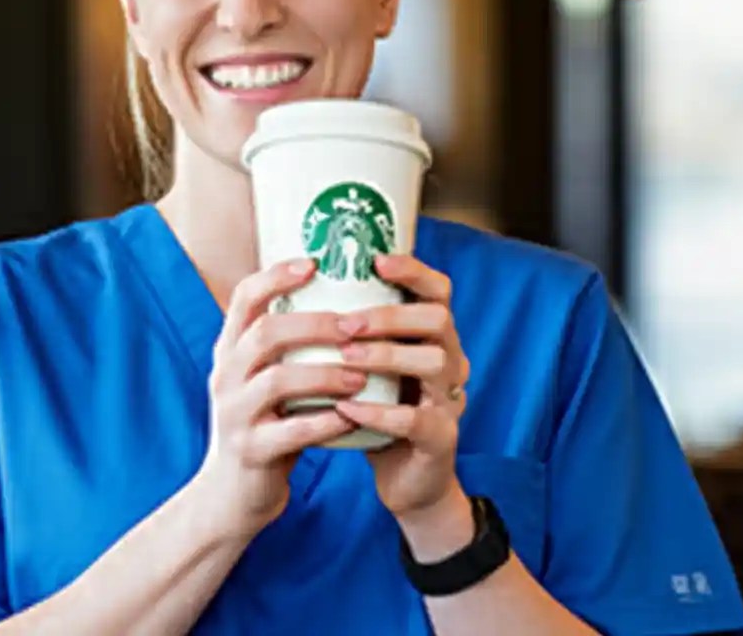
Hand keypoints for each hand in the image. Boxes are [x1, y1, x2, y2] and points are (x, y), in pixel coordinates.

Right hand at [194, 258, 363, 538]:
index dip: (276, 276)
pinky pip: (292, 432)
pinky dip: (327, 423)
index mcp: (229, 352)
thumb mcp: (264, 380)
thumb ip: (289, 347)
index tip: (314, 262)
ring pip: (277, 381)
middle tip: (357, 324)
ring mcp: (234, 415)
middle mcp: (225, 377)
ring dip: (325, 374)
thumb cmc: (265, 426)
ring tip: (362, 375)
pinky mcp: (251, 452)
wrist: (231, 495)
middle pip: (265, 333)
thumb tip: (344, 299)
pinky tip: (355, 417)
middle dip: (315, 324)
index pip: (243, 299)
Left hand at [334, 254, 469, 521]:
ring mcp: (451, 400)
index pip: (438, 290)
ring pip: (434, 363)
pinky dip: (380, 412)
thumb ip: (348, 333)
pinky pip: (419, 420)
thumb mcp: (367, 368)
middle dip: (391, 317)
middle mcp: (450, 361)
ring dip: (386, 357)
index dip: (413, 271)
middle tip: (347, 324)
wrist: (405, 480)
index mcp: (432, 337)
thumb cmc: (378, 411)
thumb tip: (291, 286)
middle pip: (438, 320)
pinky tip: (347, 408)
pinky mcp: (442, 439)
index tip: (376, 262)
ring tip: (345, 360)